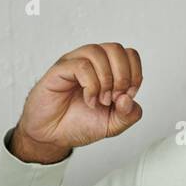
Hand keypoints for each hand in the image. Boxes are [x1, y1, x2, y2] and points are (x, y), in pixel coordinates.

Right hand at [11, 42, 144, 162]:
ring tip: (101, 100)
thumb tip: (129, 99)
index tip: (126, 97)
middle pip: (116, 48)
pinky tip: (89, 101)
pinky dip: (91, 86)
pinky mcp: (60, 70)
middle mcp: (91, 62)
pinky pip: (81, 66)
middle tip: (114, 99)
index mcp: (107, 69)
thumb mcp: (112, 125)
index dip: (134, 74)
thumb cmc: (78, 124)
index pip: (129, 54)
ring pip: (98, 52)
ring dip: (106, 80)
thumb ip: (128, 115)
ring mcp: (74, 63)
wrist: (52, 136)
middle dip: (122, 76)